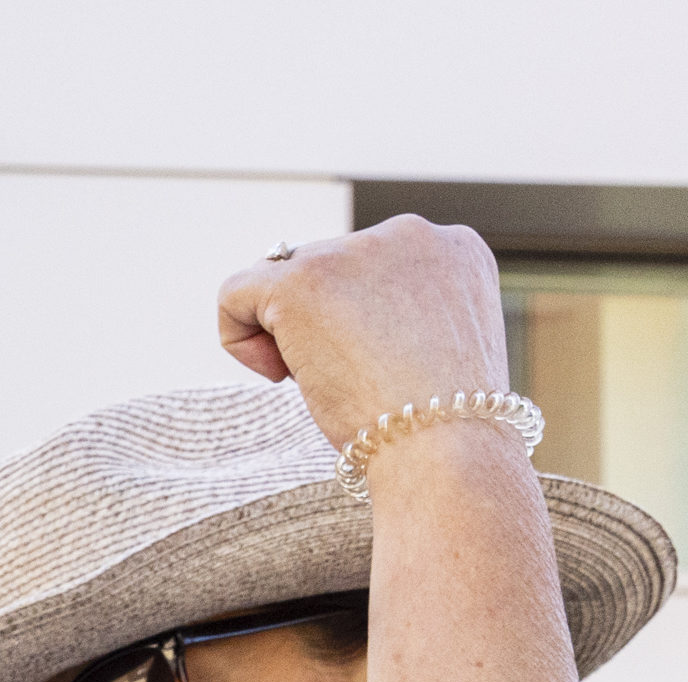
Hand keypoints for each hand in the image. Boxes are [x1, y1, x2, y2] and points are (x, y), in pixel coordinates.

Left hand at [217, 217, 510, 460]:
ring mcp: (357, 249)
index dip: (359, 324)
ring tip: (330, 379)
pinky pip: (235, 292)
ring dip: (291, 337)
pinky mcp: (304, 278)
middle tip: (358, 381)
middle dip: (325, 328)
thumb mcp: (432, 347)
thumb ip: (397, 314)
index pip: (371, 270)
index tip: (384, 369)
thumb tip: (333, 318)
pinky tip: (280, 375)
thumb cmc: (439, 421)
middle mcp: (411, 234)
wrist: (446, 442)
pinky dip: (239, 339)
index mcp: (452, 250)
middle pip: (327, 272)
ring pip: (284, 282)